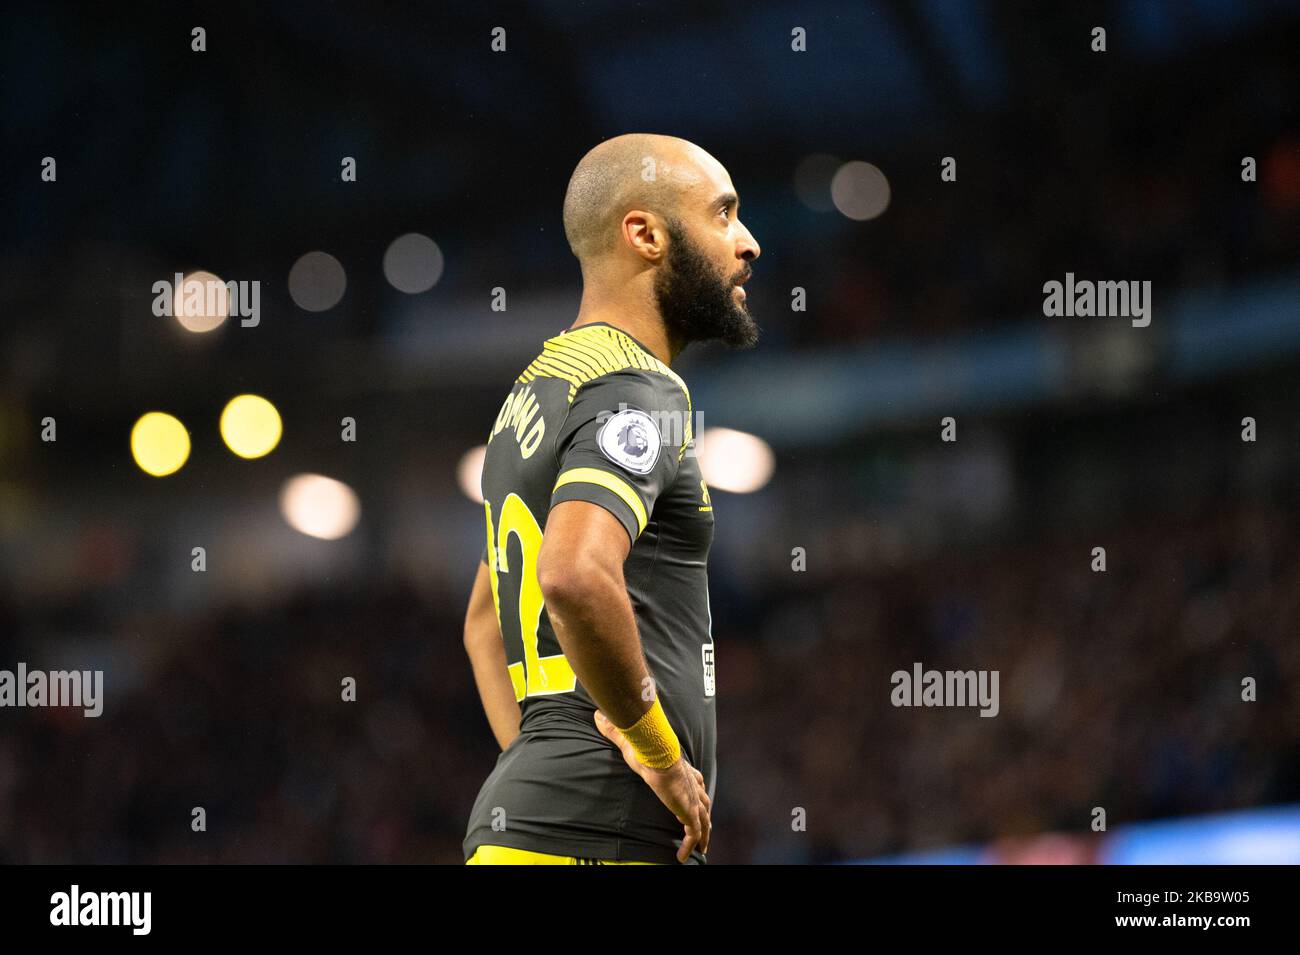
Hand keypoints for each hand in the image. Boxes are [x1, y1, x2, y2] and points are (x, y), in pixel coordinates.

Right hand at [594, 709, 710, 862]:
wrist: (656, 753)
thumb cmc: (646, 747)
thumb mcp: (629, 742)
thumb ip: (615, 732)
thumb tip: (598, 715)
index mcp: (680, 769)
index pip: (694, 779)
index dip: (696, 788)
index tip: (696, 797)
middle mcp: (690, 784)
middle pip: (704, 801)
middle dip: (705, 814)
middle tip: (703, 826)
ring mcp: (691, 799)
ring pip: (704, 820)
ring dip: (703, 835)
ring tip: (701, 849)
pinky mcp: (688, 811)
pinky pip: (692, 834)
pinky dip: (689, 846)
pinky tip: (682, 859)